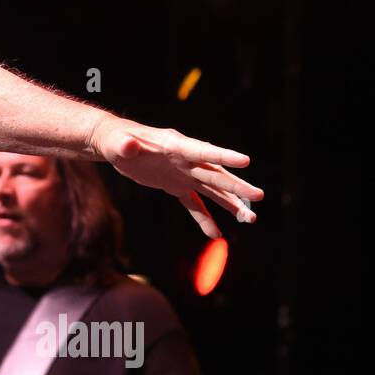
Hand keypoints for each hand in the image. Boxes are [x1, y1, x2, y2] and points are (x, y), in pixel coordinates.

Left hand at [87, 115, 263, 239]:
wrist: (115, 144)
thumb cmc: (116, 140)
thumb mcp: (117, 144)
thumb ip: (125, 146)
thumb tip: (127, 146)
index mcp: (175, 145)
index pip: (202, 151)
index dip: (223, 156)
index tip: (245, 161)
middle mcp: (185, 160)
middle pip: (215, 174)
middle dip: (236, 185)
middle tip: (259, 196)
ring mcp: (183, 173)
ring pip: (212, 190)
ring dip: (230, 203)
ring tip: (250, 218)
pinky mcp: (175, 186)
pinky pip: (194, 204)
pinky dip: (204, 218)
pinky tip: (216, 234)